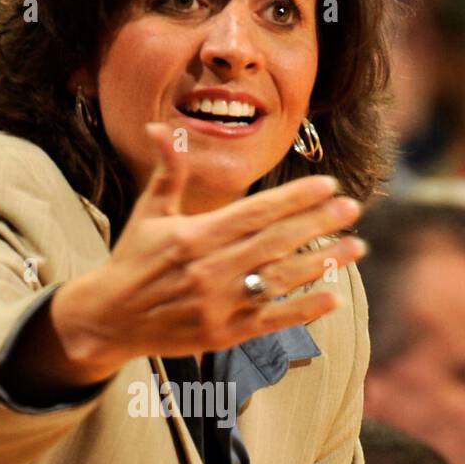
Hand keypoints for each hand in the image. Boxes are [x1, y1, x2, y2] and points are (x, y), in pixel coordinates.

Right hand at [52, 123, 365, 379]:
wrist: (109, 319)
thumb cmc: (133, 260)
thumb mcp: (148, 212)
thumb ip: (167, 171)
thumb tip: (158, 128)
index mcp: (194, 236)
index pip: (255, 212)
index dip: (294, 198)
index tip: (327, 184)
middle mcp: (209, 270)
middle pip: (275, 243)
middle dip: (317, 224)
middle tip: (352, 208)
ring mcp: (218, 305)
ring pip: (279, 280)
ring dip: (321, 263)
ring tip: (355, 247)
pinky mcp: (223, 335)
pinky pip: (270, 321)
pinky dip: (303, 310)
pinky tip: (333, 298)